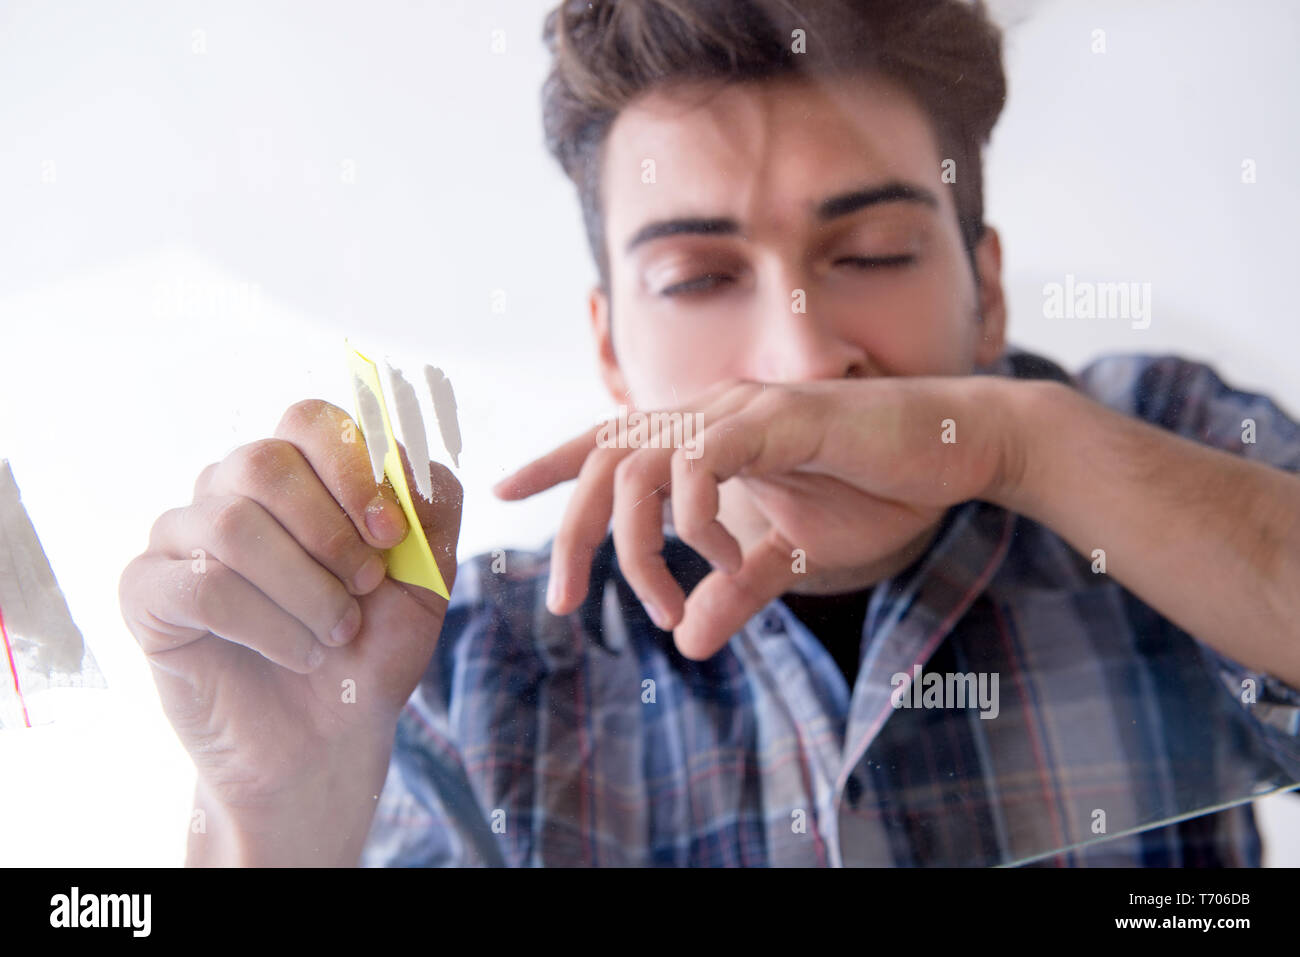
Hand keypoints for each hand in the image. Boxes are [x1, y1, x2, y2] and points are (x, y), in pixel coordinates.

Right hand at [119, 399, 461, 826]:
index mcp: (299, 472)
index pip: (310, 420)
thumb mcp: (427, 577)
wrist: (329, 737)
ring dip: (304, 590)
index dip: (354, 471)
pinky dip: (266, 626)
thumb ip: (431, 507)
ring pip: (231, 525)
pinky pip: (197, 583)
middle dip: (330, 535)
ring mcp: (182, 535)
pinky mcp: (148, 591)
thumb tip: (405, 458)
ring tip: (335, 634)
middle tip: (363, 591)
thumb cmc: (372, 647)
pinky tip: (297, 652)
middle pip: (263, 463)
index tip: (391, 537)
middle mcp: (231, 490)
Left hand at [494, 376, 1015, 659]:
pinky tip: (726, 561)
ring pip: (642, 464)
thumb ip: (736, 590)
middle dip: (572, 530)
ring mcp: (743, 409)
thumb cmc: (877, 489)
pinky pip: (704, 460)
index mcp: (708, 432)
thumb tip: (688, 646)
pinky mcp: (780, 417)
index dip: (553, 461)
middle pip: (605, 458)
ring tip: (667, 609)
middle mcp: (712, 411)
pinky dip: (698, 520)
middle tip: (565, 601)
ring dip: (640, 548)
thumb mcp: (794, 554)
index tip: (503, 490)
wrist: (958, 448)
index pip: (610, 438)